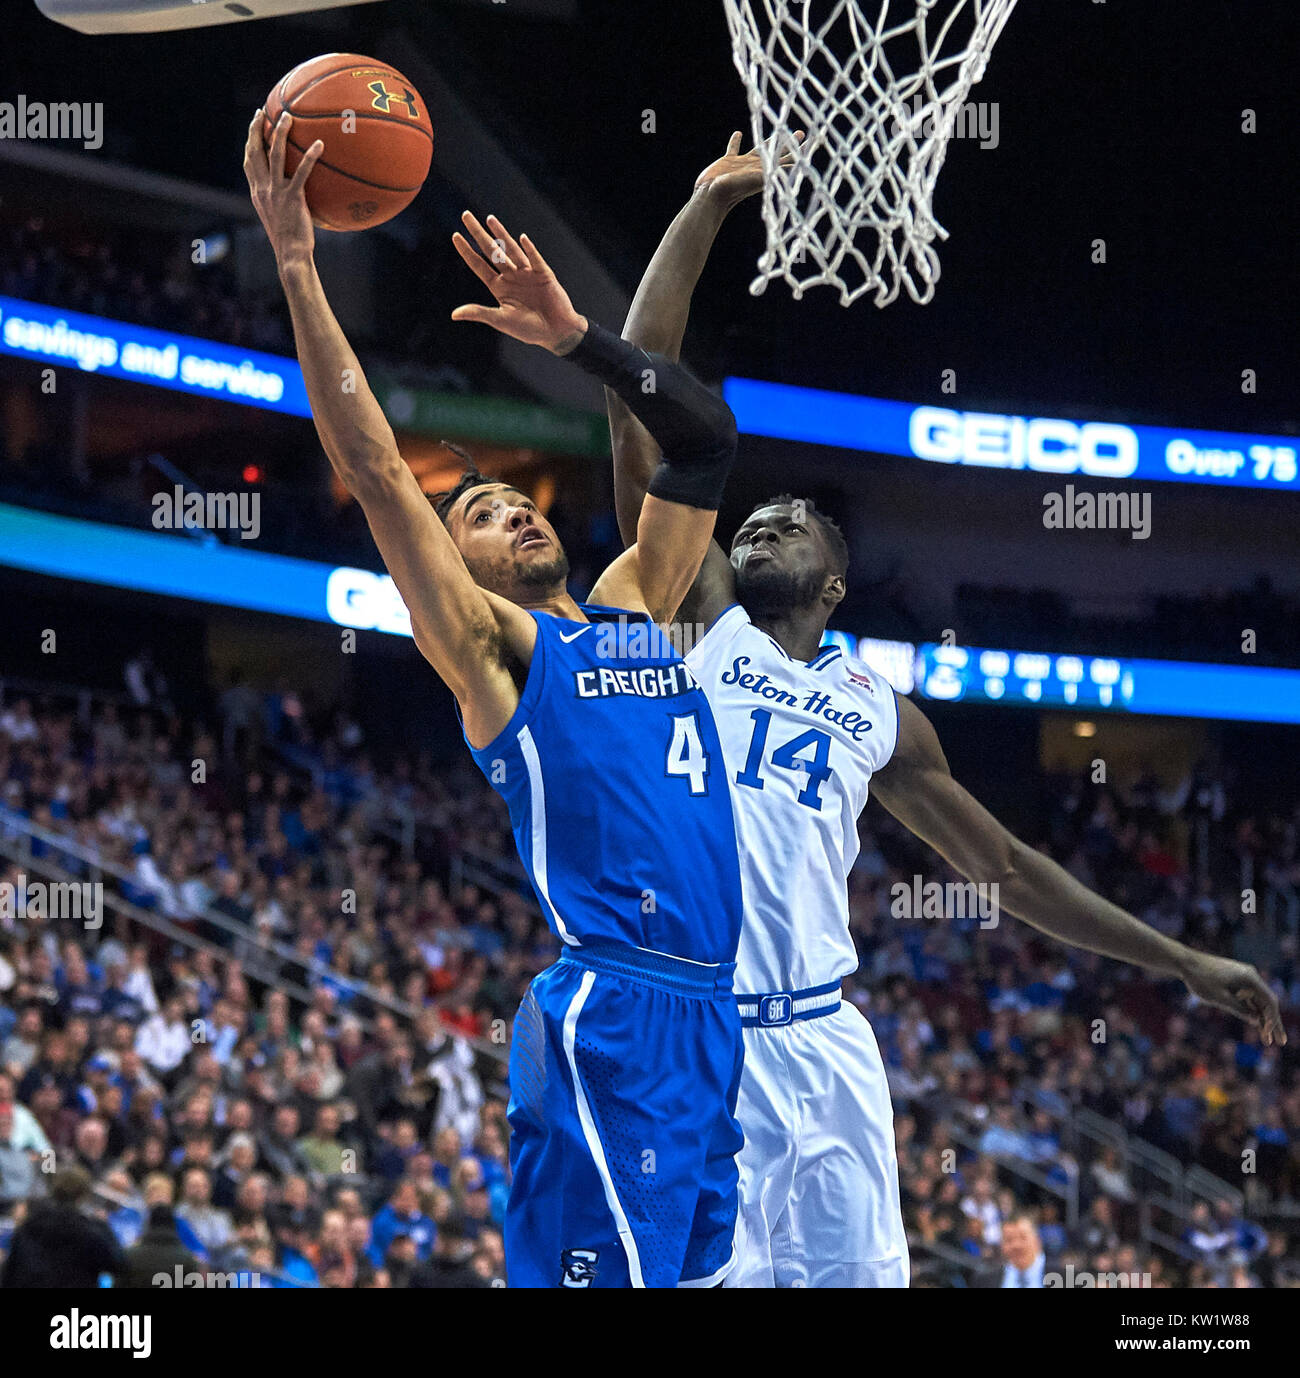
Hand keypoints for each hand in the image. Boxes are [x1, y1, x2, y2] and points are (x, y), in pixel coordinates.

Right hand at [243, 108, 323, 267]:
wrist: (291, 254)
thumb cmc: (289, 240)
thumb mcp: (279, 217)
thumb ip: (281, 200)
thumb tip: (295, 191)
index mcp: (257, 193)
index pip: (249, 161)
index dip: (250, 141)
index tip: (255, 125)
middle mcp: (262, 189)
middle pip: (255, 152)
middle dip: (257, 129)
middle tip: (263, 112)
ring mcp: (276, 192)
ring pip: (275, 155)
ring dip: (280, 133)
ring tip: (288, 117)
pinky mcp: (292, 198)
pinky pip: (302, 172)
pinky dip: (310, 157)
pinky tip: (320, 144)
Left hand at [451, 213, 586, 353]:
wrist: (557, 333)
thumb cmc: (529, 330)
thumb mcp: (501, 321)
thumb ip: (479, 313)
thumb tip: (453, 315)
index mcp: (499, 287)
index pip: (479, 265)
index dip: (467, 251)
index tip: (455, 235)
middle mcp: (511, 276)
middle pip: (491, 251)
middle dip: (478, 233)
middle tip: (465, 215)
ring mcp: (527, 273)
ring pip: (511, 249)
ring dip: (501, 234)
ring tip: (489, 219)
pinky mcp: (544, 274)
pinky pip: (535, 259)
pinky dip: (529, 250)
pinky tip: (522, 239)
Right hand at [694, 129, 804, 211]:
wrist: (711, 196)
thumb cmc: (732, 190)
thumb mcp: (754, 180)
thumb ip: (770, 173)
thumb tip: (787, 170)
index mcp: (765, 171)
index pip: (787, 160)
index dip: (800, 152)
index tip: (813, 142)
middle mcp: (756, 167)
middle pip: (777, 153)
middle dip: (790, 144)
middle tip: (801, 133)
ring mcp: (742, 164)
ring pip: (759, 148)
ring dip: (769, 141)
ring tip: (778, 131)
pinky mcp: (728, 161)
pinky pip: (733, 148)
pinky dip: (735, 141)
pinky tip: (738, 133)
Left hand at [1179, 950, 1286, 1044]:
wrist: (1185, 962)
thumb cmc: (1201, 979)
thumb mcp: (1219, 998)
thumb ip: (1239, 1010)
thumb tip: (1257, 1021)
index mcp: (1250, 978)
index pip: (1269, 1001)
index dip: (1272, 1019)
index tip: (1268, 1034)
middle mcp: (1250, 977)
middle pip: (1267, 1003)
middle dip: (1274, 1023)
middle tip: (1281, 1043)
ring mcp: (1243, 980)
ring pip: (1258, 1003)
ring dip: (1262, 1020)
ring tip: (1267, 1041)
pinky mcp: (1236, 983)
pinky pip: (1248, 1000)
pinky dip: (1251, 1012)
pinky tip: (1256, 1026)